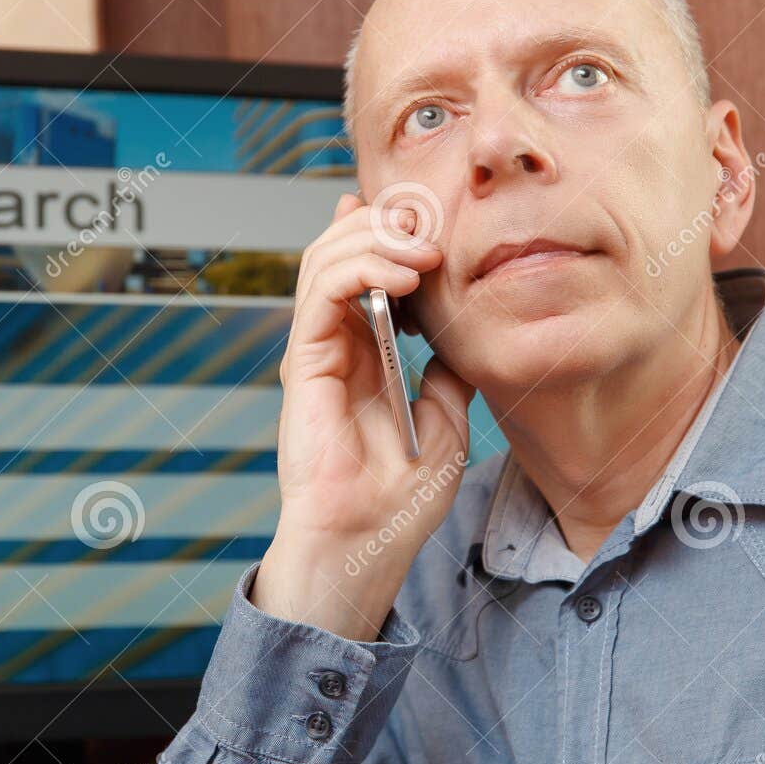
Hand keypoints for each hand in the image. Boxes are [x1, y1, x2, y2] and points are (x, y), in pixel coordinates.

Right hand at [254, 192, 474, 640]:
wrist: (368, 540)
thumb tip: (459, 336)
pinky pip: (321, 292)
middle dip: (388, 223)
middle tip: (431, 226)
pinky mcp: (304, 361)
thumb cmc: (398, 498)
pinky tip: (403, 276)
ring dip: (378, 238)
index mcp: (364, 353)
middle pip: (343, 248)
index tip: (437, 224)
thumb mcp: (448, 422)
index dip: (393, 232)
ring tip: (423, 249)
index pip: (365, 267)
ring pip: (327, 257)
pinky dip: (361, 268)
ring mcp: (316, 350)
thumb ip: (447, 372)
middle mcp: (334, 344)